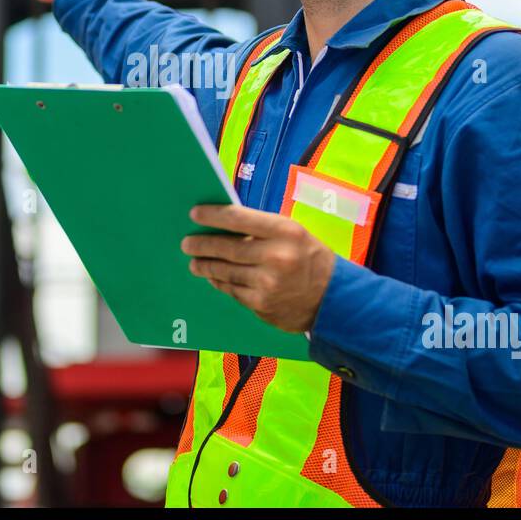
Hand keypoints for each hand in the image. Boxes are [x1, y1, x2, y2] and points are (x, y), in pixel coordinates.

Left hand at [180, 204, 335, 333]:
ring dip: (206, 266)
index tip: (195, 214)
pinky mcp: (262, 305)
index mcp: (285, 232)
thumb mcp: (294, 233)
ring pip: (226, 272)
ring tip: (194, 261)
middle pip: (228, 249)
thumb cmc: (310, 258)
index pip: (239, 219)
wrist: (334, 298)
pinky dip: (220, 282)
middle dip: (202, 245)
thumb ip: (262, 228)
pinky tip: (213, 276)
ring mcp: (268, 284)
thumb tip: (223, 224)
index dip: (213, 216)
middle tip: (186, 242)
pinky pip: (233, 291)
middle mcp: (277, 257)